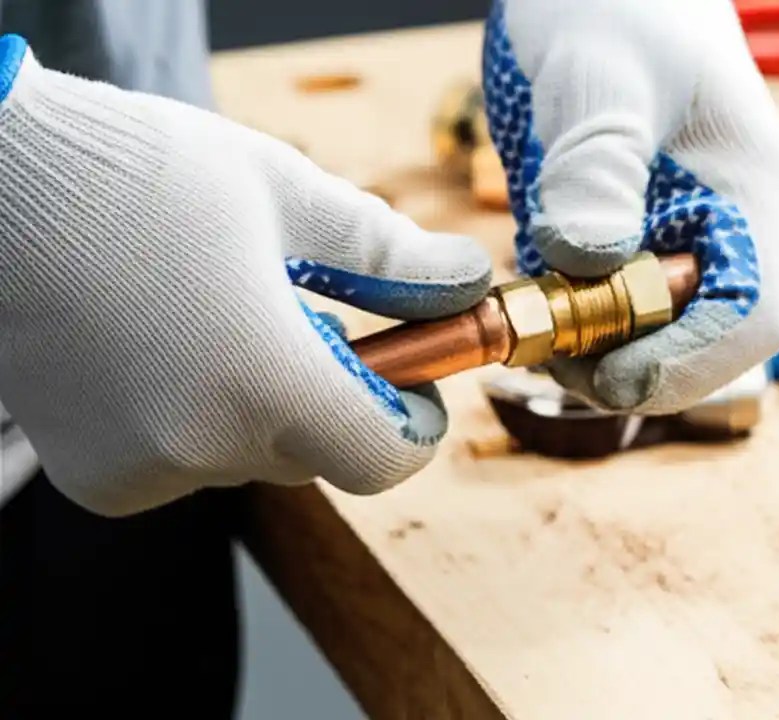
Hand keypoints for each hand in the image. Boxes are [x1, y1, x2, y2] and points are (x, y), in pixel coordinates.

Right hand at [0, 37, 491, 515]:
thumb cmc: (140, 176)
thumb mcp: (288, 197)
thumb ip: (390, 259)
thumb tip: (466, 280)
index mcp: (264, 383)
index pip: (387, 458)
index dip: (413, 418)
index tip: (409, 371)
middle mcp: (201, 447)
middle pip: (321, 453)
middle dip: (336, 395)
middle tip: (309, 316)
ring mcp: (141, 471)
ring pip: (254, 458)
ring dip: (263, 405)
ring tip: (224, 320)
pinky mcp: (97, 480)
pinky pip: (190, 466)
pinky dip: (201, 423)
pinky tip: (170, 353)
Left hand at [484, 0, 778, 413]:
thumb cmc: (617, 8)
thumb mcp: (597, 75)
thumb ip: (596, 164)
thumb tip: (588, 259)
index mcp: (757, 196)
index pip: (752, 321)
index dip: (684, 366)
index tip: (603, 373)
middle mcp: (740, 234)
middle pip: (706, 346)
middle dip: (627, 363)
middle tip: (542, 348)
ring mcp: (698, 243)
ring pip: (663, 339)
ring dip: (596, 347)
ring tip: (532, 312)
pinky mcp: (654, 246)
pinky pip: (627, 311)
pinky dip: (581, 319)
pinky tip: (536, 284)